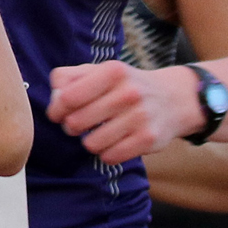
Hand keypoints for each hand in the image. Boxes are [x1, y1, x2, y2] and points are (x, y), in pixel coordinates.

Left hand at [47, 61, 204, 163]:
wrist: (172, 98)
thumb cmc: (124, 85)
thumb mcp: (99, 71)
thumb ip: (69, 78)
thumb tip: (54, 98)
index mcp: (113, 71)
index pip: (67, 97)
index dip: (56, 109)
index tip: (58, 113)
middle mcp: (128, 92)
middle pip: (76, 122)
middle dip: (70, 126)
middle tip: (77, 124)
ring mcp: (141, 117)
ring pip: (91, 143)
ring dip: (88, 141)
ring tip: (96, 133)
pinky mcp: (149, 139)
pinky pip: (111, 157)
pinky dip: (106, 153)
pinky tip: (112, 143)